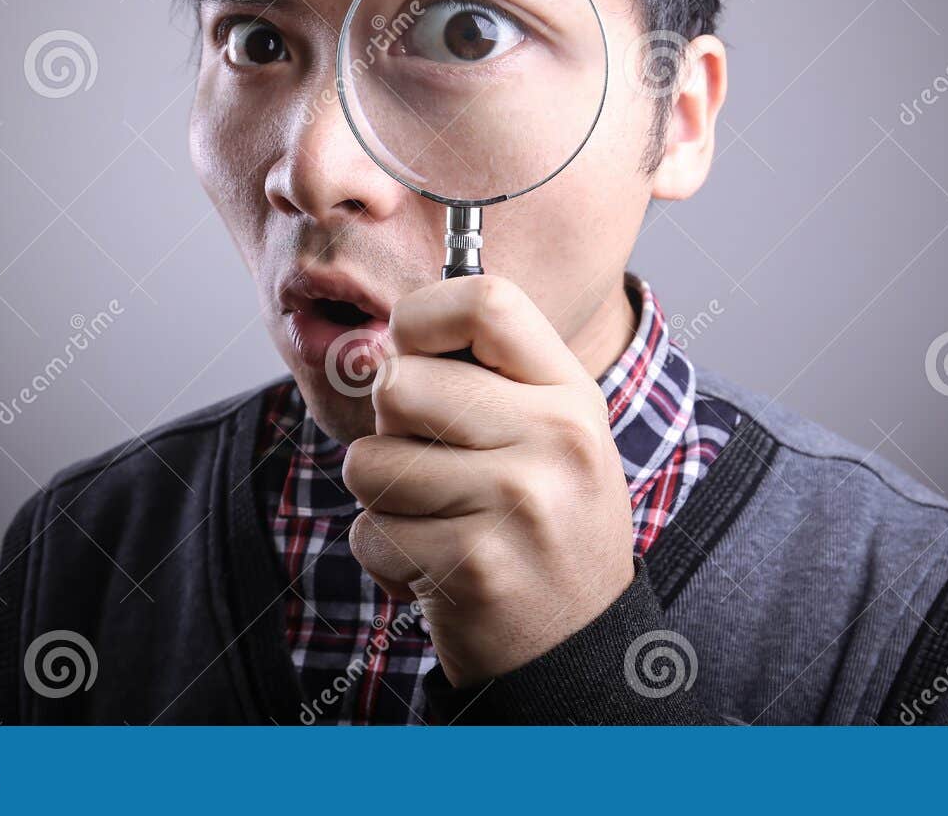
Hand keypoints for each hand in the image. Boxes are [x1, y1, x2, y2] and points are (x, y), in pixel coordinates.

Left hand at [343, 274, 637, 685]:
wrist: (577, 644)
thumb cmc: (544, 523)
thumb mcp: (549, 434)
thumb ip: (481, 380)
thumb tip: (375, 344)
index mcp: (571, 393)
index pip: (486, 302)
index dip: (422, 314)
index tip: (412, 347)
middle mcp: (554, 438)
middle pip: (401, 382)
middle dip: (389, 424)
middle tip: (430, 460)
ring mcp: (516, 502)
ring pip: (371, 461)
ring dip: (383, 497)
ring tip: (437, 519)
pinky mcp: (473, 566)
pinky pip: (370, 531)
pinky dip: (385, 554)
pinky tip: (435, 567)